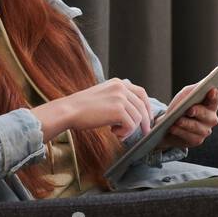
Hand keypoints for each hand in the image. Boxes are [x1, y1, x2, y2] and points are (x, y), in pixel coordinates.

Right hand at [30, 77, 153, 140]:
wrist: (69, 110)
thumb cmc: (82, 107)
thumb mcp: (103, 95)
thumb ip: (118, 98)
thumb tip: (133, 112)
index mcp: (118, 83)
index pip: (142, 93)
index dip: (147, 107)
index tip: (147, 118)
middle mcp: (121, 88)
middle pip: (142, 106)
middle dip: (145, 121)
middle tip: (144, 133)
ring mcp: (120, 98)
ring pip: (138, 118)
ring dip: (130, 130)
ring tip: (117, 133)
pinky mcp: (118, 111)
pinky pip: (131, 126)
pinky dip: (125, 133)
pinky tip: (114, 133)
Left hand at [160, 86, 217, 150]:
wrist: (169, 124)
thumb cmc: (181, 106)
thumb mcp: (185, 95)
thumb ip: (192, 91)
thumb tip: (198, 88)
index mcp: (210, 105)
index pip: (214, 99)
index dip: (214, 96)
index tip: (211, 91)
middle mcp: (211, 119)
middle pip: (207, 115)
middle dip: (198, 112)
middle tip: (190, 110)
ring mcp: (205, 131)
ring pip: (197, 127)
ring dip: (186, 123)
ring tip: (177, 121)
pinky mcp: (196, 140)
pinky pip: (189, 137)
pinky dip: (180, 131)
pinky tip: (173, 128)